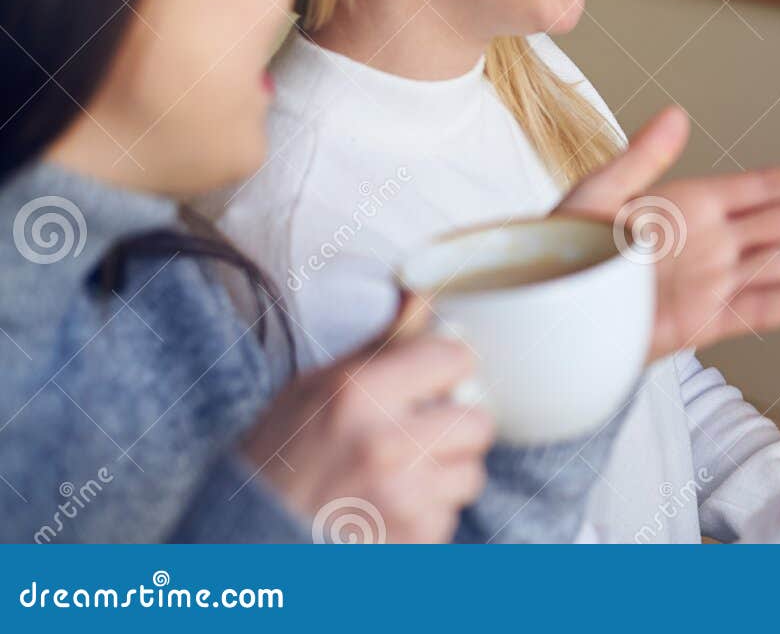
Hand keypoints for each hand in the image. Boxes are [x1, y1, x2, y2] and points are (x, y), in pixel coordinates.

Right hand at [240, 294, 492, 542]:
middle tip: (424, 432)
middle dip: (456, 426)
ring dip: (446, 473)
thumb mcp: (316, 387)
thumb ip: (380, 344)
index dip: (449, 368)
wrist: (245, 542)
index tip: (437, 378)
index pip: (457, 359)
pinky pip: (450, 515)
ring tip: (403, 474)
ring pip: (471, 473)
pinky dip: (428, 513)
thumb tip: (421, 293)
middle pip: (479, 422)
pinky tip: (389, 508)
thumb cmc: (279, 457)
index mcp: (359, 393)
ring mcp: (401, 497)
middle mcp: (385, 443)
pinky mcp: (410, 540)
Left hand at [556, 106, 779, 358]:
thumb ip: (641, 160)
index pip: (764, 189)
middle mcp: (710, 243)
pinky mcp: (701, 324)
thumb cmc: (557, 251)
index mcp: (690, 206)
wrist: (539, 314)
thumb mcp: (595, 195)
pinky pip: (756, 310)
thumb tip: (676, 115)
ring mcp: (710, 284)